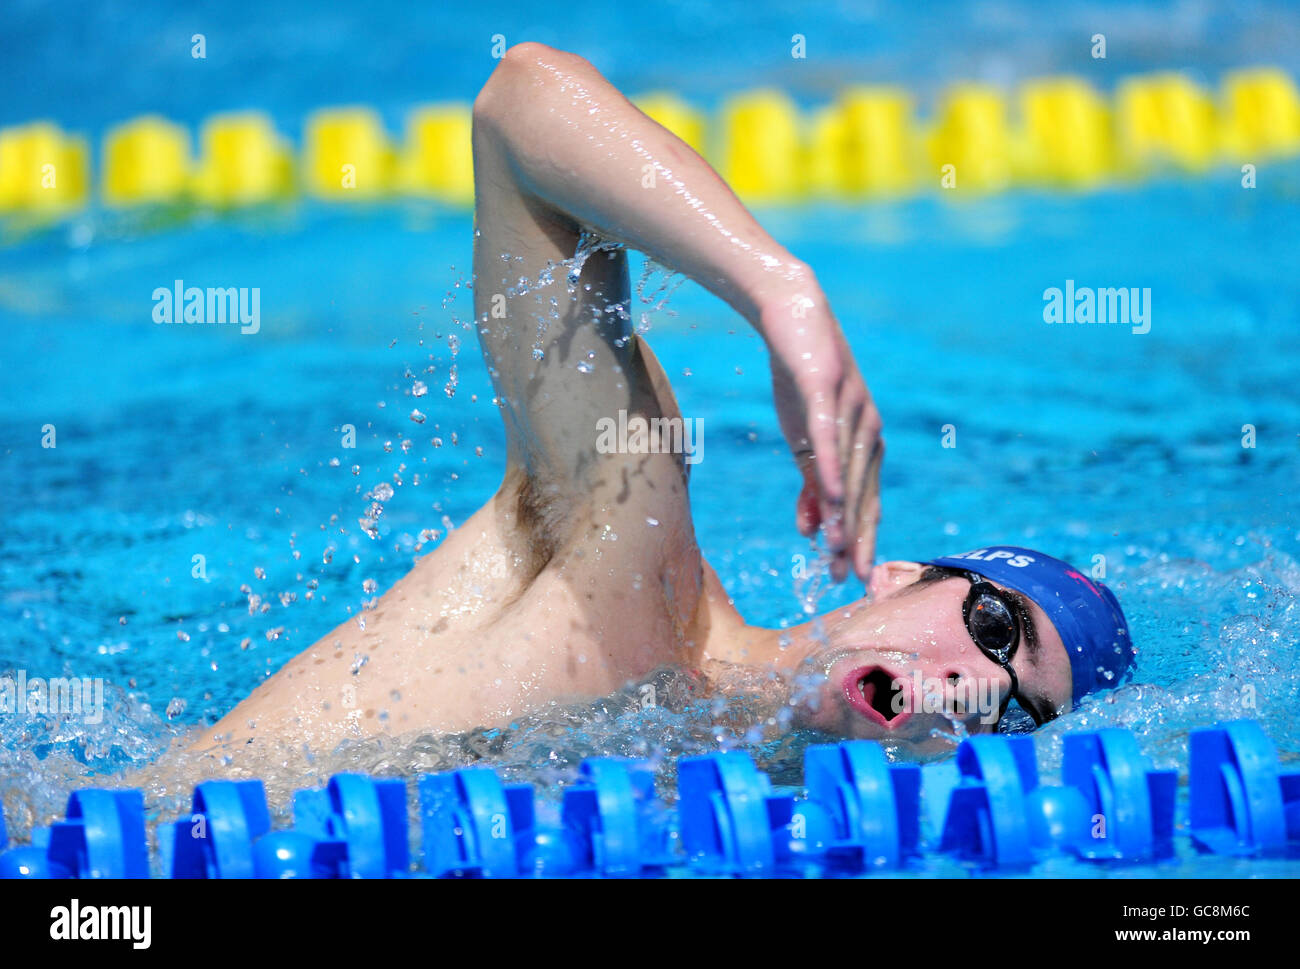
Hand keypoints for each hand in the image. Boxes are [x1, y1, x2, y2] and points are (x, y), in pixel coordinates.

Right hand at [763, 297, 882, 582]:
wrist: (792, 317)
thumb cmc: (801, 381)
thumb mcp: (804, 441)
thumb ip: (812, 484)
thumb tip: (810, 532)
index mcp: (867, 447)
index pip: (867, 504)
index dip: (865, 543)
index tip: (861, 581)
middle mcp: (870, 432)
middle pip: (864, 497)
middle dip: (860, 542)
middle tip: (853, 580)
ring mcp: (852, 412)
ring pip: (848, 475)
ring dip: (844, 517)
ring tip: (838, 553)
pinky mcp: (828, 391)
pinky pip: (830, 439)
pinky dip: (832, 471)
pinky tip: (831, 500)